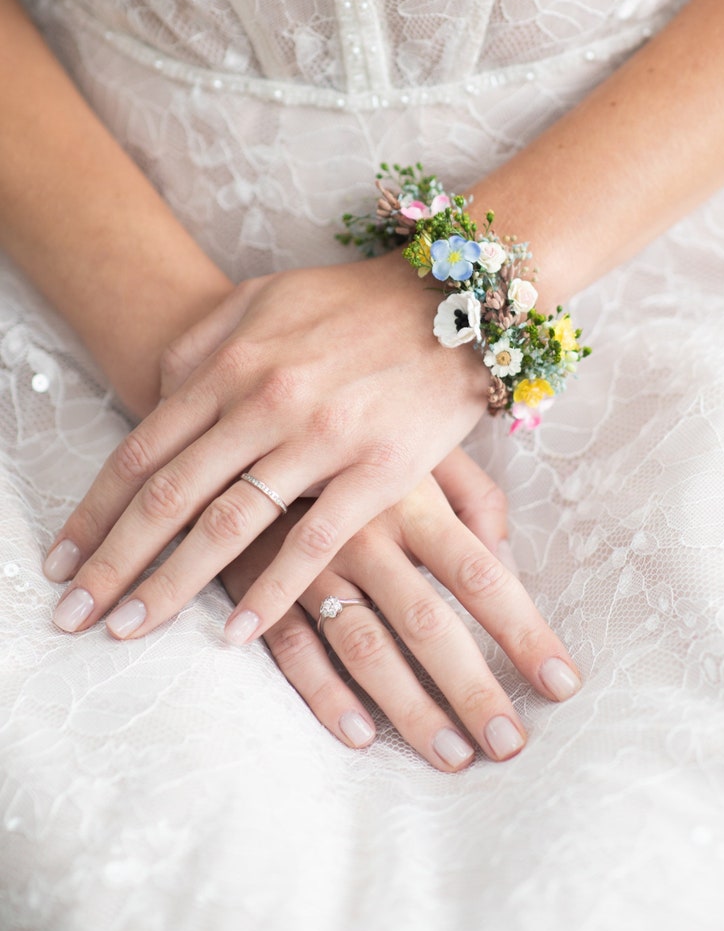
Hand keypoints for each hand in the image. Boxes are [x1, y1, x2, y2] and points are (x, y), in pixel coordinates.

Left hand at [46, 253, 491, 639]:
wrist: (455, 297)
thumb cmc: (353, 302)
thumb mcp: (263, 297)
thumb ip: (201, 342)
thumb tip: (155, 390)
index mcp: (232, 364)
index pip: (143, 451)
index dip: (96, 511)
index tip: (62, 559)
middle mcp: (265, 403)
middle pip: (170, 497)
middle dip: (114, 562)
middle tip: (74, 614)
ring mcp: (322, 439)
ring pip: (229, 526)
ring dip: (172, 585)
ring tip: (131, 629)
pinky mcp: (380, 471)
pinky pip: (313, 544)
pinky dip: (272, 592)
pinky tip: (236, 633)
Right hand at [133, 475, 583, 771]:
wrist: (241, 410)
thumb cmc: (348, 435)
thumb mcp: (416, 448)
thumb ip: (473, 499)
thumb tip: (512, 565)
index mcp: (412, 497)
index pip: (483, 575)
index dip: (525, 632)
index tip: (563, 685)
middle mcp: (366, 530)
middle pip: (429, 622)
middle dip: (473, 688)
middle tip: (511, 746)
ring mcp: (308, 559)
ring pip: (365, 645)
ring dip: (409, 707)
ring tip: (452, 755)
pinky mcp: (258, 580)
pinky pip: (292, 646)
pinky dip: (324, 694)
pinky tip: (358, 735)